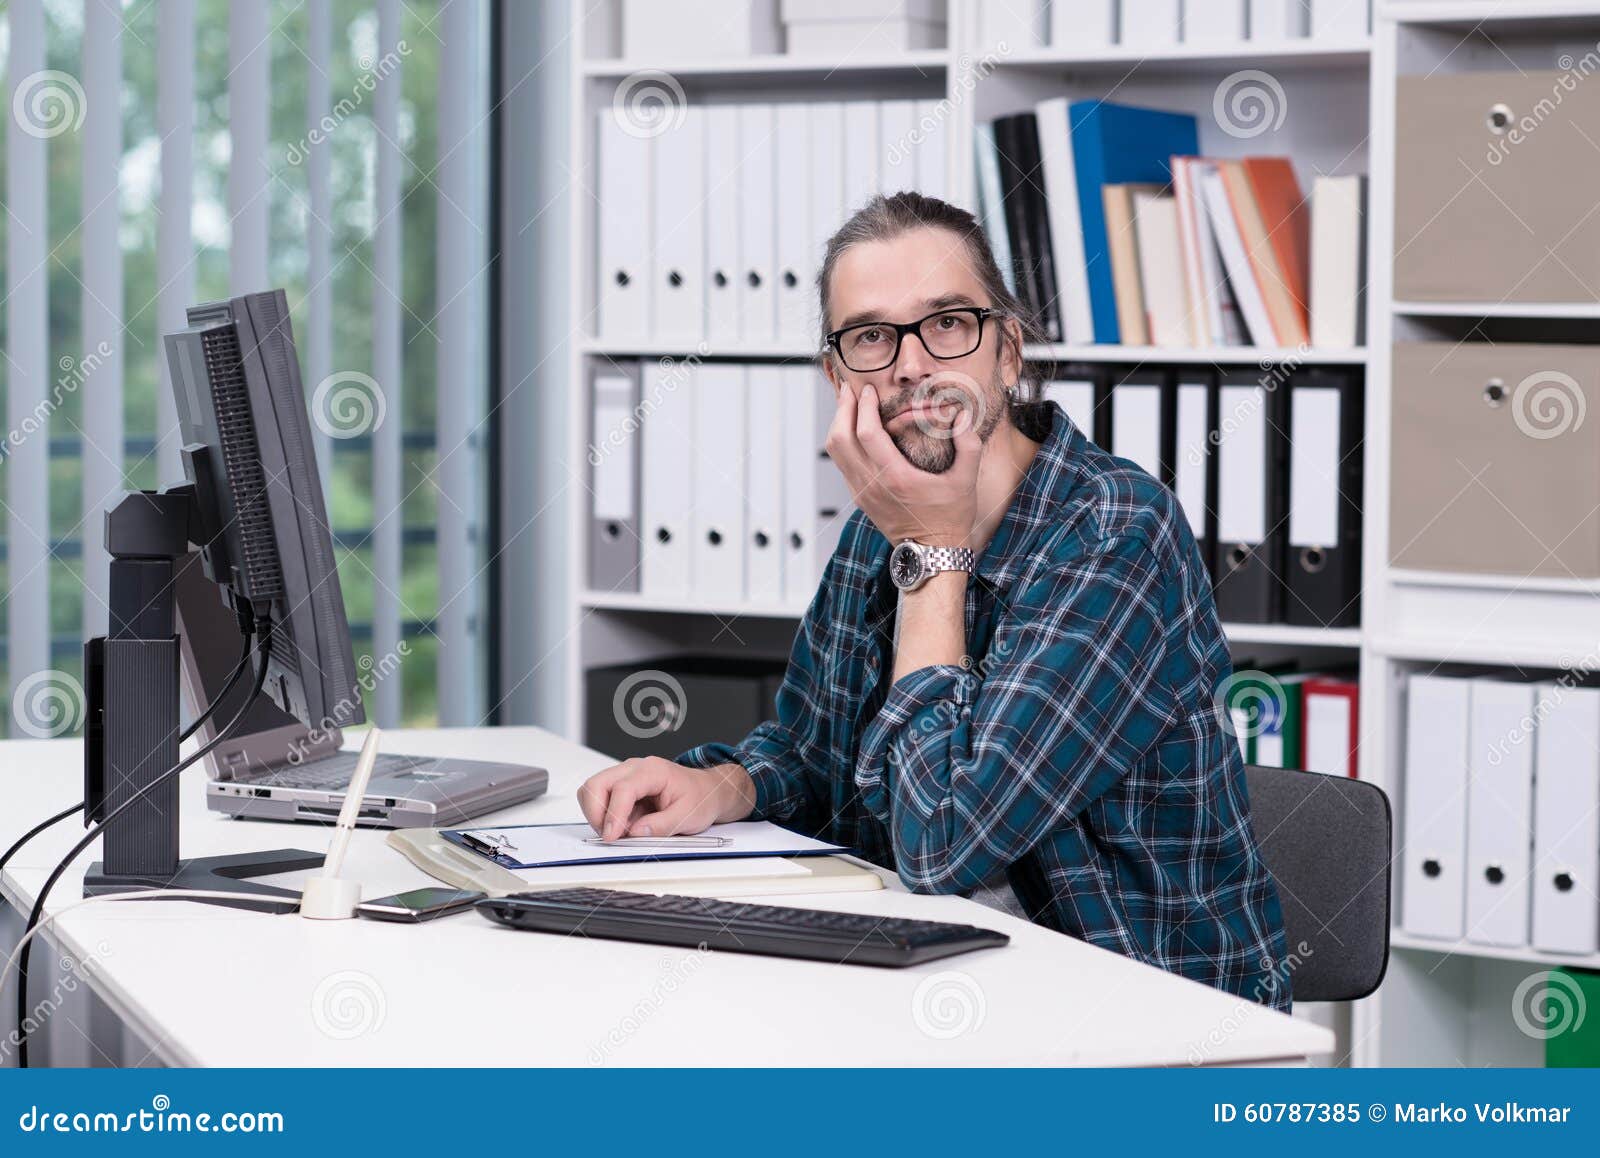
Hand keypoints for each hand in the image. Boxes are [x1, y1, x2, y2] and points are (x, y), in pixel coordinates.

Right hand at [577, 758, 755, 840]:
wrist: (707, 791)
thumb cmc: (700, 798)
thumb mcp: (688, 816)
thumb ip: (661, 825)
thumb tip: (634, 832)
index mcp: (653, 771)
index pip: (622, 789)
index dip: (613, 814)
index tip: (612, 836)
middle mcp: (634, 768)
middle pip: (596, 783)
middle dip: (596, 813)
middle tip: (610, 835)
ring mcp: (625, 775)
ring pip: (592, 790)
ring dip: (597, 814)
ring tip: (618, 831)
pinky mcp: (621, 786)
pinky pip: (600, 798)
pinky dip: (603, 815)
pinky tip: (622, 826)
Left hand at [825, 380, 981, 547]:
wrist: (932, 556)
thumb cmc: (951, 519)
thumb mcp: (966, 481)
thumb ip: (968, 444)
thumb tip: (964, 414)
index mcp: (896, 478)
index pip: (866, 433)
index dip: (862, 406)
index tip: (868, 390)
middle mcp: (872, 485)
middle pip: (840, 438)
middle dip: (842, 409)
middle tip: (850, 390)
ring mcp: (862, 493)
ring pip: (835, 451)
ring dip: (839, 424)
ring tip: (848, 406)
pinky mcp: (859, 498)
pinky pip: (842, 464)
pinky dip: (843, 442)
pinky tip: (855, 430)